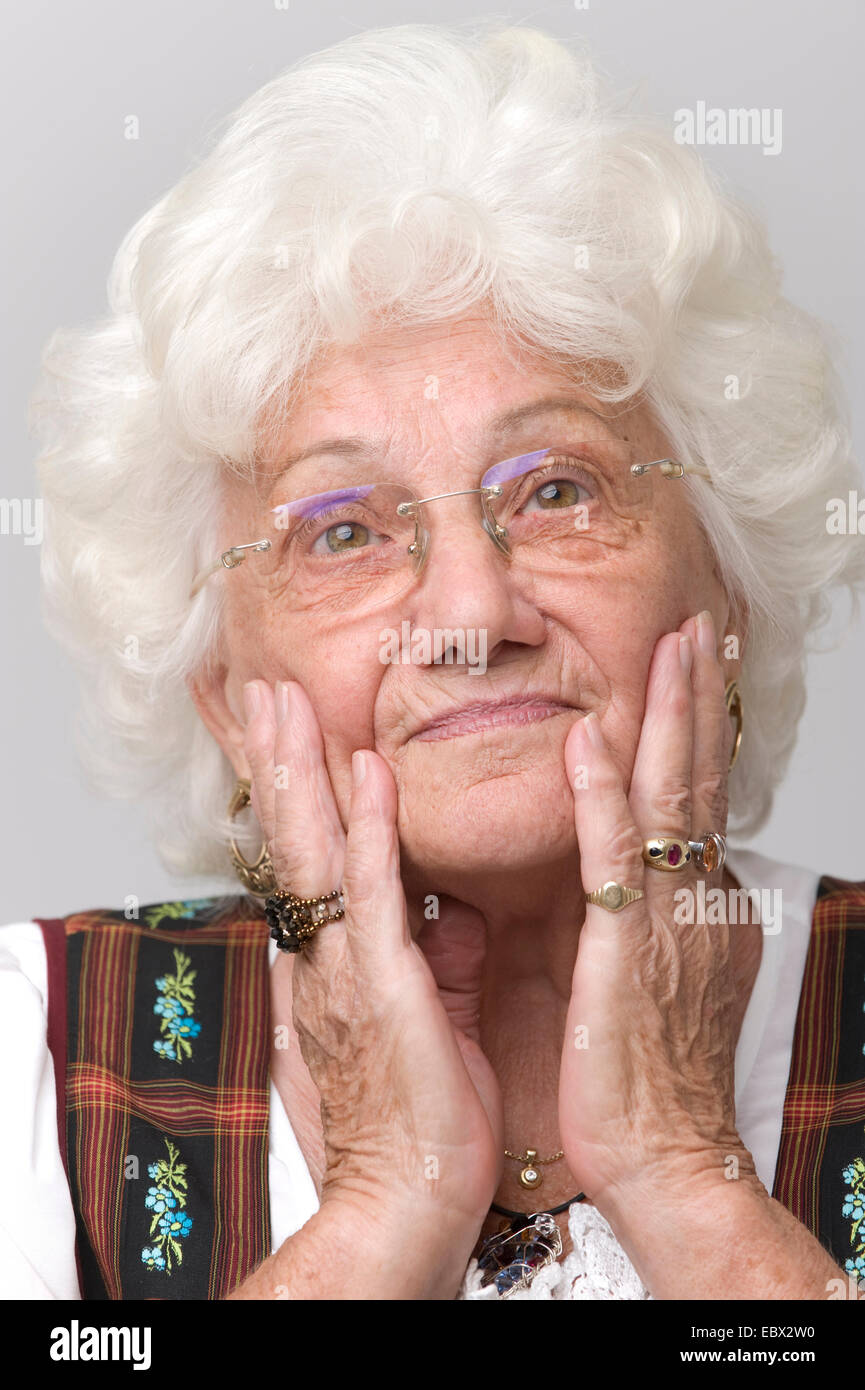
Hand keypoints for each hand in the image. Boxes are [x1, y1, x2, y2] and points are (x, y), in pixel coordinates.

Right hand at [242, 677, 502, 1287]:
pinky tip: (364, 773)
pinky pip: (371, 893)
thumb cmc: (425, 1119)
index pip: (312, 861)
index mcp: (339, 964)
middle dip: (280, 762)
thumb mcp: (432, 1020)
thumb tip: (455, 911)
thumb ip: (436, 958)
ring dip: (301, 770)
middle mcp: (326, 957)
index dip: (297, 794)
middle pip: (295, 841)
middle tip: (266, 690)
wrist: (412, 1201)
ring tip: (285, 702)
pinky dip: (367, 828)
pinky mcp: (382, 986)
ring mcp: (346, 969)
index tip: (289, 733)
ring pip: (316, 850)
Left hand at [558, 611, 753, 1222]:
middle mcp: (695, 904)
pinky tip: (592, 743)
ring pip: (673, 801)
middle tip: (697, 629)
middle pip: (702, 780)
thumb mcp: (665, 984)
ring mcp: (668, 926)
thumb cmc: (655, 1086)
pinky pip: (615, 863)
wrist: (670, 1164)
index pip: (700, 799)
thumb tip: (660, 885)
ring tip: (671, 647)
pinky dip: (603, 799)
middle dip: (699, 700)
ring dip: (670, 719)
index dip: (697, 730)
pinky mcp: (628, 957)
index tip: (693, 667)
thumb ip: (658, 921)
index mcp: (697, 909)